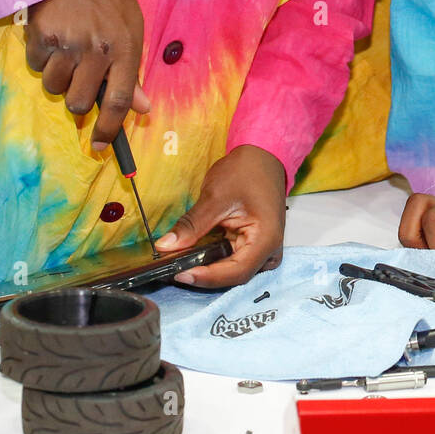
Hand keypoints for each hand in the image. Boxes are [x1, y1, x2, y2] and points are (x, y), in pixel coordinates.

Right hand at [25, 0, 149, 147]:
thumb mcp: (132, 30)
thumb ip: (133, 71)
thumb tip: (142, 109)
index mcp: (126, 49)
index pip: (119, 101)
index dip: (109, 129)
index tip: (99, 146)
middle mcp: (97, 50)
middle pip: (80, 103)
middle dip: (78, 101)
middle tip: (80, 81)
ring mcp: (67, 44)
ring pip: (54, 87)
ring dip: (58, 78)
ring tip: (67, 51)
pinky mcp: (40, 35)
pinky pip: (35, 66)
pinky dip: (41, 59)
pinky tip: (52, 37)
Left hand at [155, 145, 286, 286]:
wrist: (263, 156)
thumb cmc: (246, 171)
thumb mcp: (215, 196)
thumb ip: (191, 224)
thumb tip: (164, 246)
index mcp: (266, 239)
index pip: (236, 271)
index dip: (207, 277)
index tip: (180, 274)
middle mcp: (270, 250)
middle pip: (235, 275)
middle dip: (205, 275)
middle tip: (174, 271)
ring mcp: (264, 249)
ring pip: (233, 271)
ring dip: (209, 270)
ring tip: (182, 264)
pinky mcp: (255, 245)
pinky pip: (234, 260)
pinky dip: (214, 261)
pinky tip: (195, 257)